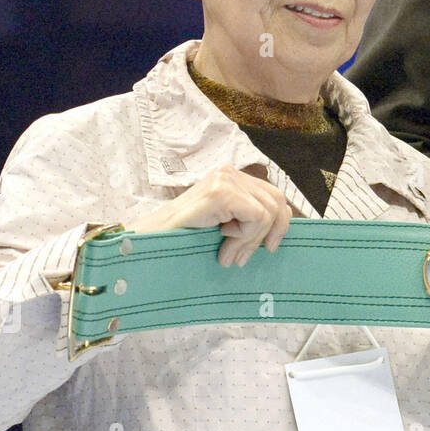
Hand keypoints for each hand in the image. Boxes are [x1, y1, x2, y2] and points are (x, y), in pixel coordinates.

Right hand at [128, 165, 292, 266]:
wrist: (149, 241)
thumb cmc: (183, 237)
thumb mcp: (225, 225)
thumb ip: (249, 219)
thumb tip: (280, 228)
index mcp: (233, 178)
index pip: (275, 195)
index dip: (279, 224)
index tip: (269, 247)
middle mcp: (230, 172)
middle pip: (277, 201)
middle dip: (267, 234)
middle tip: (243, 258)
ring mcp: (225, 179)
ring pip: (267, 212)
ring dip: (250, 240)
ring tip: (228, 254)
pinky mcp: (221, 191)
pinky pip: (256, 216)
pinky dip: (243, 236)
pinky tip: (222, 242)